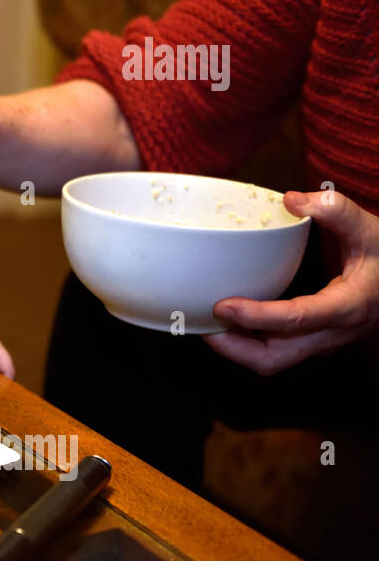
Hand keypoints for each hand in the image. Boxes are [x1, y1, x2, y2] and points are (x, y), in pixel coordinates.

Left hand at [205, 190, 378, 374]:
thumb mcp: (373, 230)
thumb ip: (337, 211)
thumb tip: (291, 200)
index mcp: (347, 307)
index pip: (296, 320)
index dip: (256, 316)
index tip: (221, 305)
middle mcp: (331, 333)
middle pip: (274, 358)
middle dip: (231, 348)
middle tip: (200, 323)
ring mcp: (321, 341)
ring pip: (272, 360)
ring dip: (235, 347)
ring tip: (205, 321)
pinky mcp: (313, 340)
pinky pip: (276, 350)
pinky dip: (247, 340)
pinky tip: (230, 318)